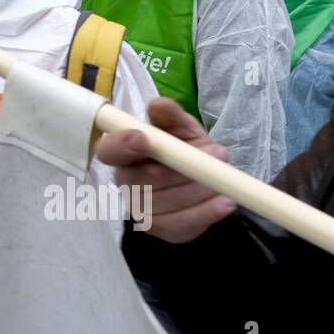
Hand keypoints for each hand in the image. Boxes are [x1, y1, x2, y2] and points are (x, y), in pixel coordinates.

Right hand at [94, 97, 238, 243]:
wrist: (202, 183)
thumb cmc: (184, 149)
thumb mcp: (181, 127)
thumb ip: (170, 115)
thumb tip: (158, 104)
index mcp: (123, 152)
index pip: (108, 151)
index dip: (121, 145)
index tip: (143, 138)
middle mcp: (125, 181)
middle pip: (142, 180)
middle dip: (179, 170)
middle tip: (217, 154)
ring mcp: (139, 208)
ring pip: (165, 203)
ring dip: (197, 191)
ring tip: (224, 179)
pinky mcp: (159, 228)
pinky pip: (180, 224)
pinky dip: (205, 213)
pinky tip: (225, 202)